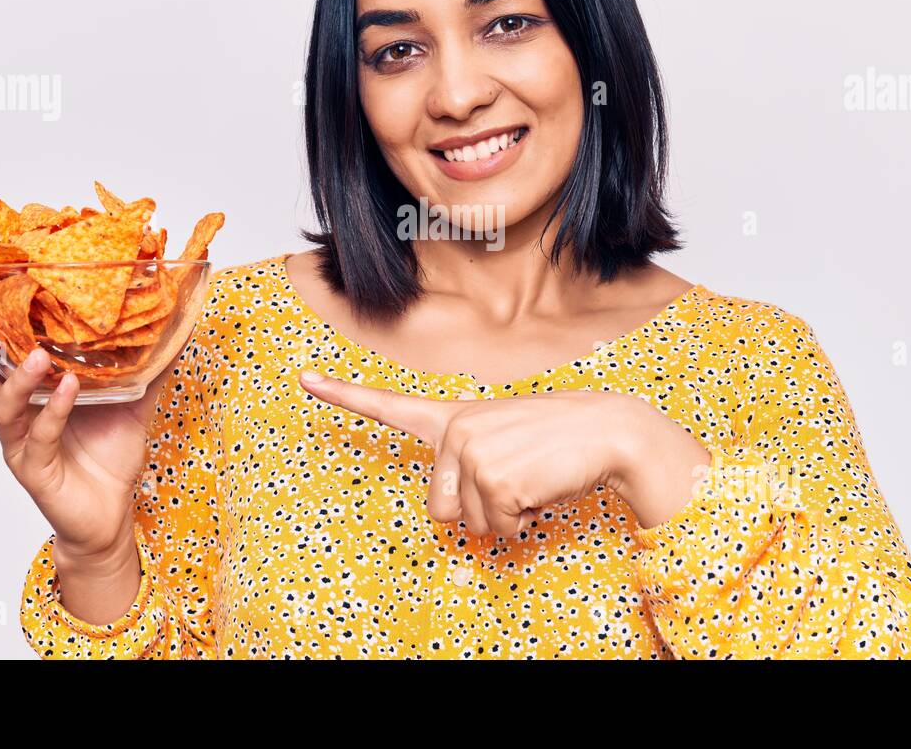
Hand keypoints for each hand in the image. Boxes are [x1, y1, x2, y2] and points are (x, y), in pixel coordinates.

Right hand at [0, 290, 178, 567]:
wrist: (113, 512)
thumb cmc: (109, 456)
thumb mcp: (131, 401)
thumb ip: (147, 366)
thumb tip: (175, 327)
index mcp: (27, 394)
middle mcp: (15, 416)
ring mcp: (21, 444)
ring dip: (14, 379)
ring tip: (32, 354)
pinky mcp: (35, 470)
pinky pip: (39, 436)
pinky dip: (55, 409)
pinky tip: (69, 387)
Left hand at [297, 370, 711, 536]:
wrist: (607, 429)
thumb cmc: (554, 442)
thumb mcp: (501, 442)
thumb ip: (465, 465)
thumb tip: (448, 516)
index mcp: (452, 418)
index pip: (388, 404)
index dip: (342, 396)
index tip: (304, 380)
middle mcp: (454, 430)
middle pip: (437, 509)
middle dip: (476, 511)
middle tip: (512, 480)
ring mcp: (471, 452)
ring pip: (467, 524)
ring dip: (503, 517)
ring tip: (529, 479)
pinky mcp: (493, 477)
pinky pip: (496, 530)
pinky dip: (521, 523)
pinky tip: (539, 487)